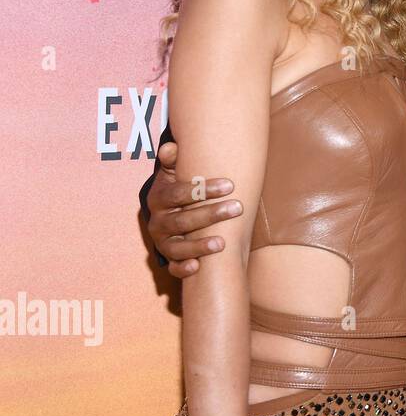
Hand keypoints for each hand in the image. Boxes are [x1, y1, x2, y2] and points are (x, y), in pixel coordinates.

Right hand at [146, 140, 241, 279]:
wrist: (168, 211)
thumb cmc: (178, 189)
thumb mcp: (173, 173)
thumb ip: (173, 160)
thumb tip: (171, 147)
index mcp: (160, 198)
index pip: (179, 194)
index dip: (202, 190)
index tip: (229, 185)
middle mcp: (158, 221)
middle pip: (183, 221)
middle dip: (211, 215)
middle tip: (237, 208)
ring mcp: (163, 241)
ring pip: (178, 246)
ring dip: (199, 246)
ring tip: (222, 244)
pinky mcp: (169, 258)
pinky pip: (173, 267)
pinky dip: (183, 268)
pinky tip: (197, 267)